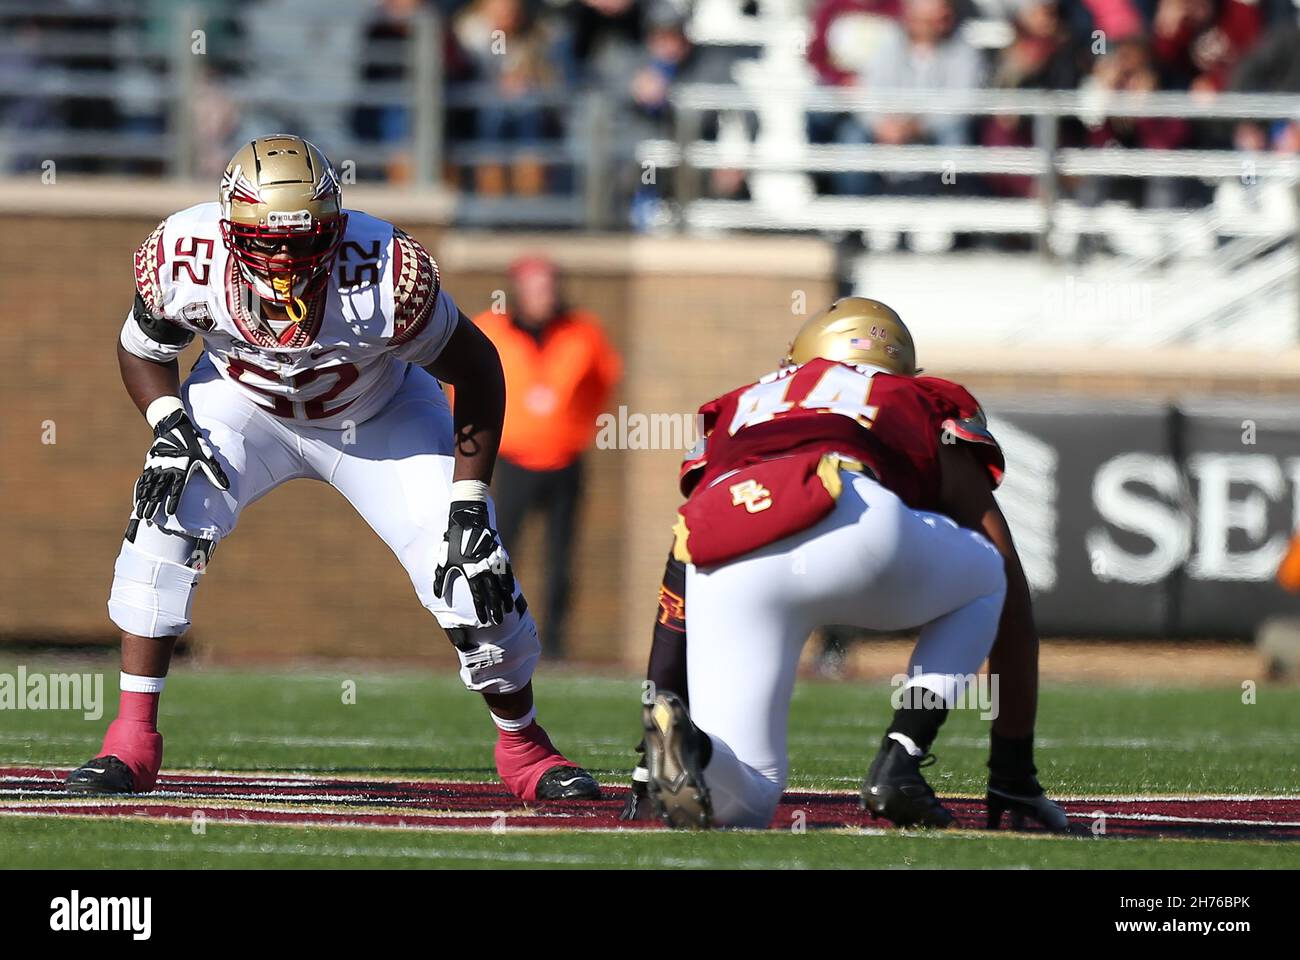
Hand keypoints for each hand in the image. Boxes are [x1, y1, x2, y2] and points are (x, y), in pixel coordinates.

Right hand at [134, 408, 229, 519]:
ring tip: (141, 514)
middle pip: (159, 491)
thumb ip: (214, 472)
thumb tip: (225, 487)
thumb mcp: (206, 456)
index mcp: (181, 469)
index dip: (173, 501)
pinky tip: (138, 500)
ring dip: (144, 501)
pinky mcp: (151, 464)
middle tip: (148, 518)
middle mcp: (167, 469)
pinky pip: (144, 480)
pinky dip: (141, 491)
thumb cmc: (194, 444)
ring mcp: (157, 467)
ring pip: (149, 487)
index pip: (177, 489)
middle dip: (153, 505)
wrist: (175, 427)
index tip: (170, 513)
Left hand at [432, 500, 514, 624]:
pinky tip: (510, 592)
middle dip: (495, 609)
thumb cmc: (453, 542)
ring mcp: (494, 563)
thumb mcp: (443, 561)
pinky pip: (506, 573)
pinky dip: (509, 584)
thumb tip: (437, 595)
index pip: (478, 596)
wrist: (468, 522)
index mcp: (470, 573)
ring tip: (507, 610)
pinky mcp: (499, 556)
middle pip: (492, 594)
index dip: (481, 610)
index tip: (483, 620)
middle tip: (498, 621)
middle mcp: (484, 570)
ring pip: (502, 586)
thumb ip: (441, 580)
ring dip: (505, 599)